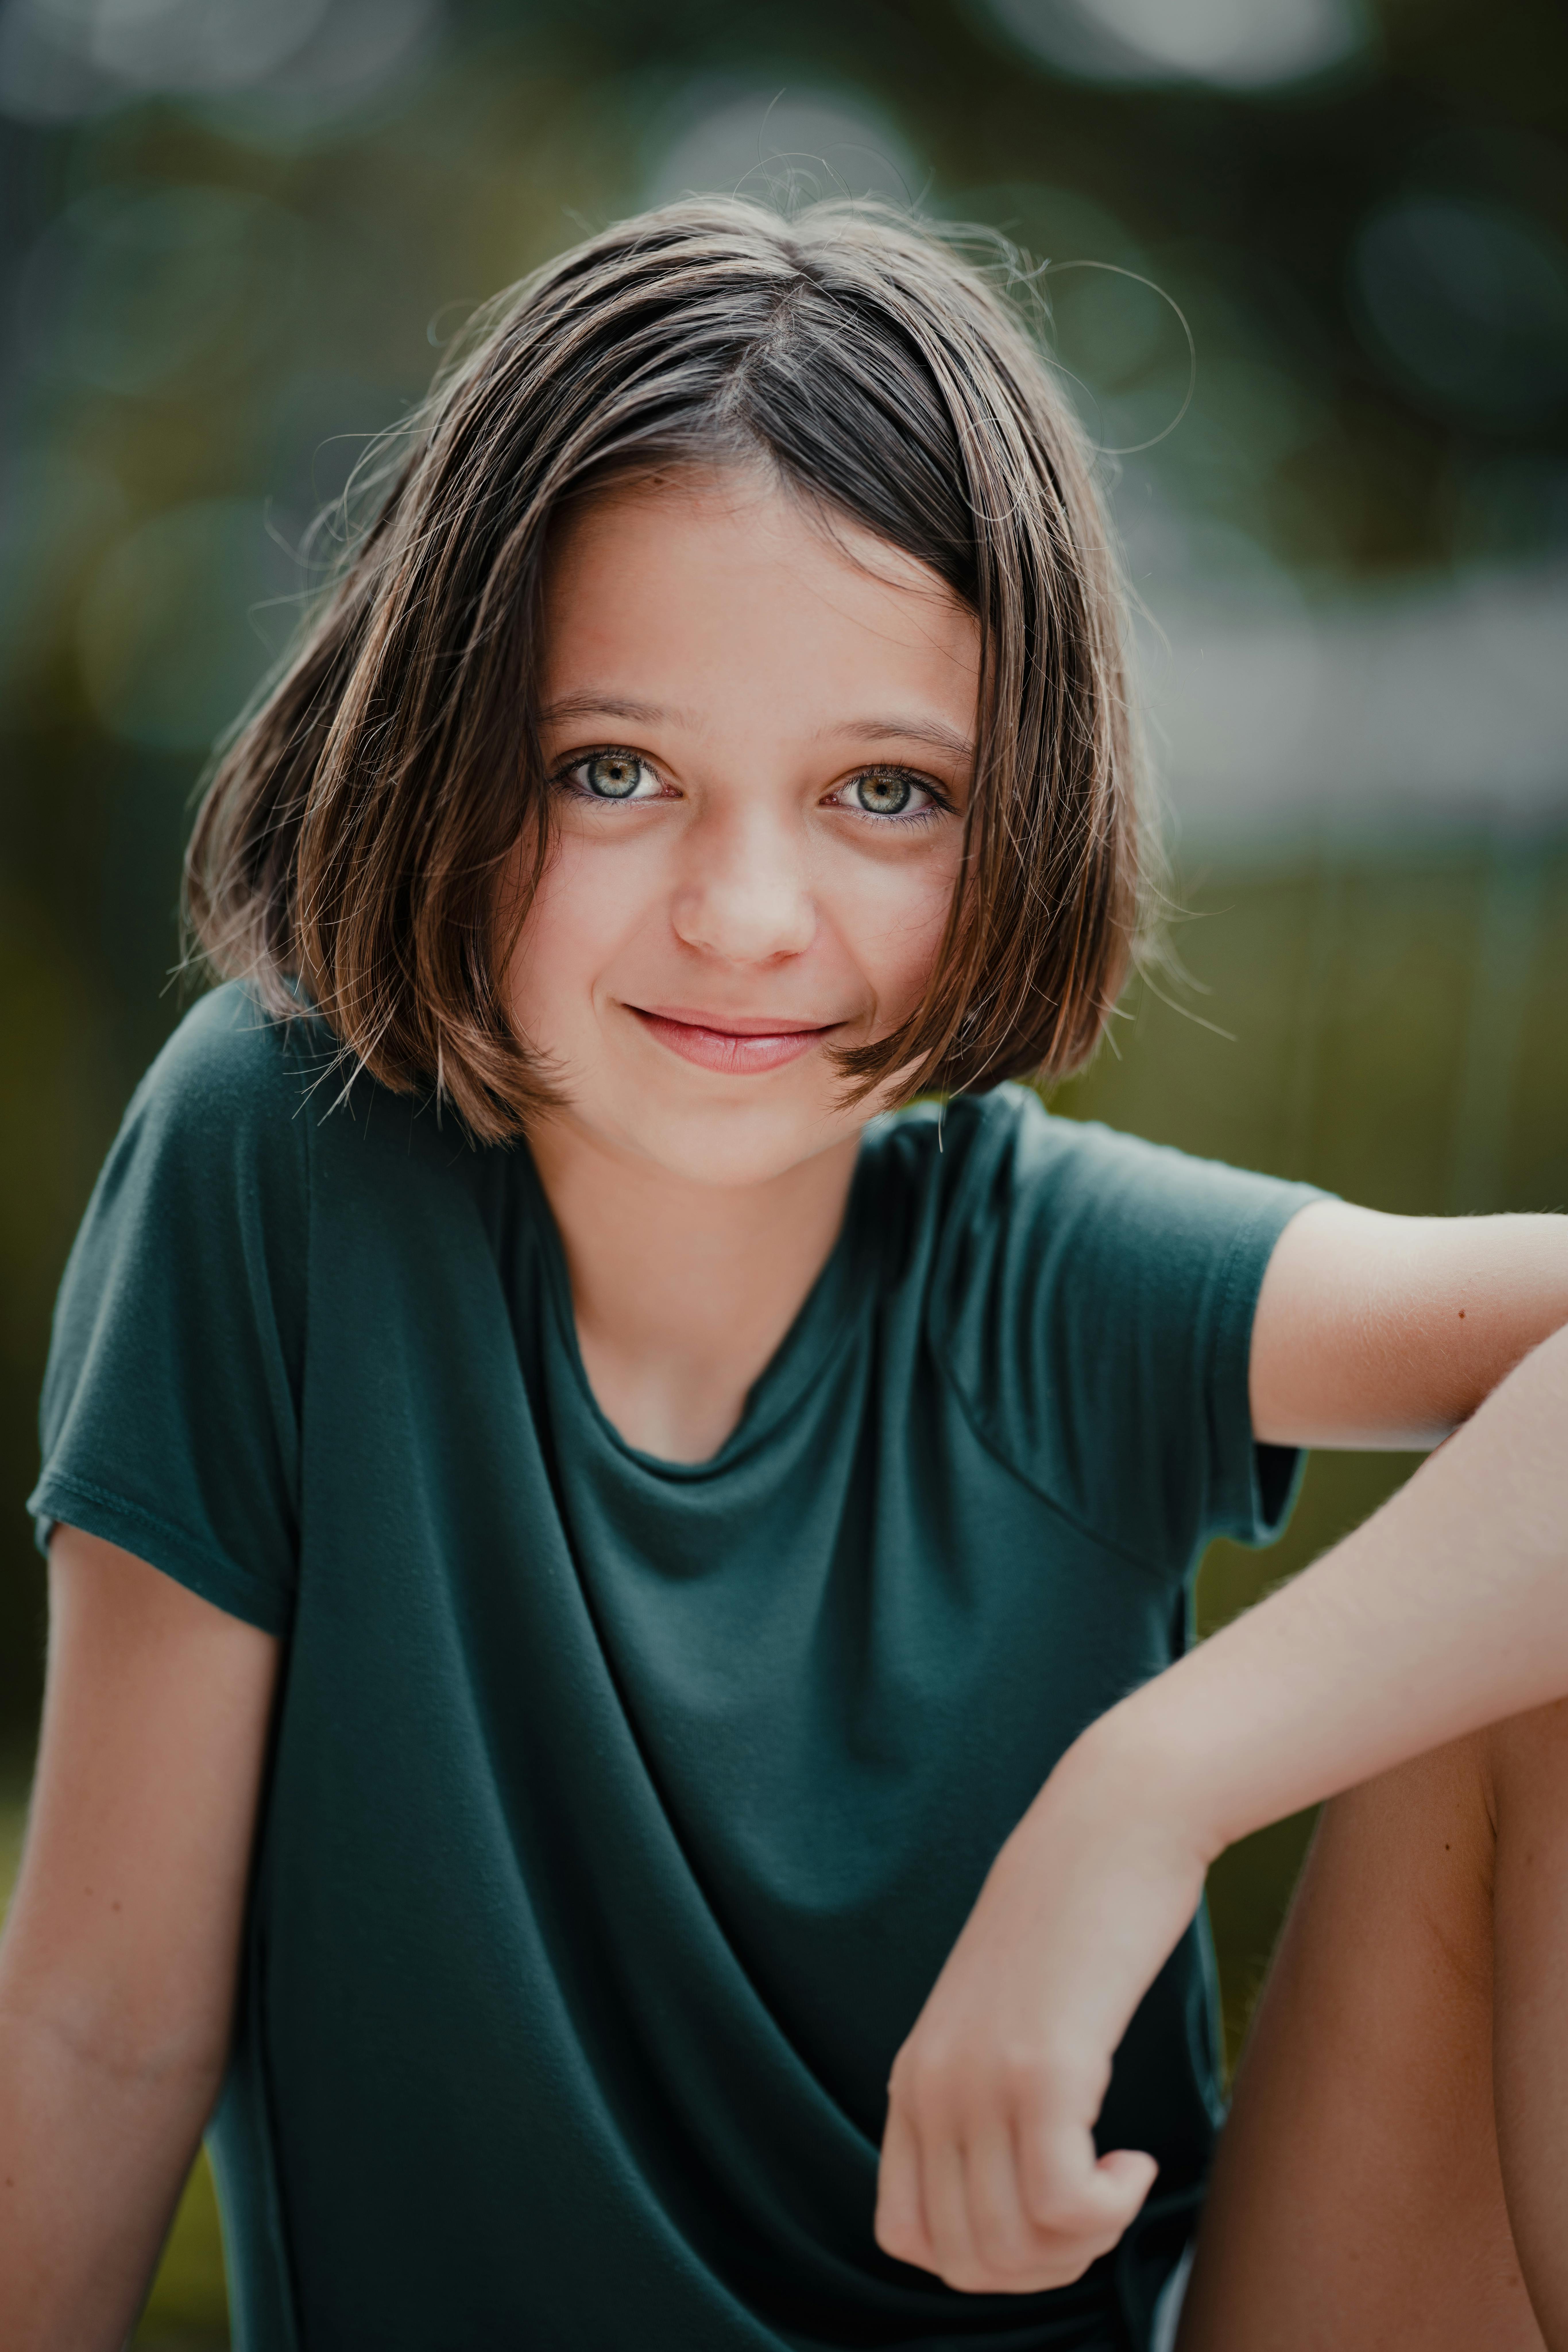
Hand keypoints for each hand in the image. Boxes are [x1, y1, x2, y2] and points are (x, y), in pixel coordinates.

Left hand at [873, 1725, 1210, 2293]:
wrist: (1110, 1825)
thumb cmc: (1074, 1923)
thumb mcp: (1002, 2019)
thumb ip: (982, 2094)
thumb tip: (1011, 2203)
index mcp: (912, 2080)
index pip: (906, 2237)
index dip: (986, 2259)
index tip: (1045, 2213)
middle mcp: (930, 2086)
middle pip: (967, 2259)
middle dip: (1044, 2264)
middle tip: (1096, 2206)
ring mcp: (981, 2079)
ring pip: (1013, 2247)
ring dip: (1082, 2242)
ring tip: (1118, 2178)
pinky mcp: (1043, 2067)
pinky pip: (1061, 2208)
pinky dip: (1109, 2212)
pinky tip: (1135, 2160)